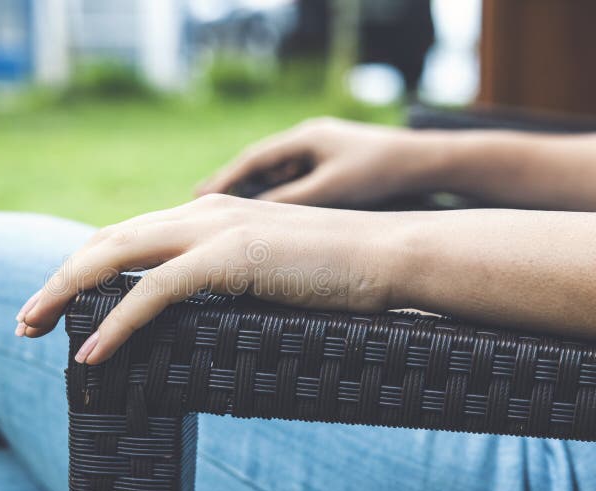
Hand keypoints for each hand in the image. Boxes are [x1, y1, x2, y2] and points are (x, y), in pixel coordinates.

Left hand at [15, 194, 404, 364]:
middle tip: (25, 319)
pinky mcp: (231, 257)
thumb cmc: (335, 270)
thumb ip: (227, 276)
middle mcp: (203, 214)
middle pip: (106, 240)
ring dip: (65, 292)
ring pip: (115, 257)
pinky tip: (90, 352)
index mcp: (209, 215)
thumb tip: (193, 307)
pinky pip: (155, 290)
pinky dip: (117, 321)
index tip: (57, 302)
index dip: (84, 265)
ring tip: (30, 329)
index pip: (127, 234)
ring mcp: (215, 230)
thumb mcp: (267, 269)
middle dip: (58, 279)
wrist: (390, 253)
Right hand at [196, 118, 440, 206]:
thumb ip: (290, 201)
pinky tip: (270, 216)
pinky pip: (298, 182)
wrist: (427, 164)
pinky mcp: (335, 168)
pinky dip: (280, 198)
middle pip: (261, 165)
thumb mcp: (330, 190)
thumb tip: (252, 216)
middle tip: (202, 202)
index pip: (254, 159)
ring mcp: (323, 154)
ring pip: (279, 175)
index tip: (199, 195)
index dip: (225, 178)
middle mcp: (310, 142)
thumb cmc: (380, 173)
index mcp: (306, 138)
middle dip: (233, 185)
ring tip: (229, 214)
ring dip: (256, 193)